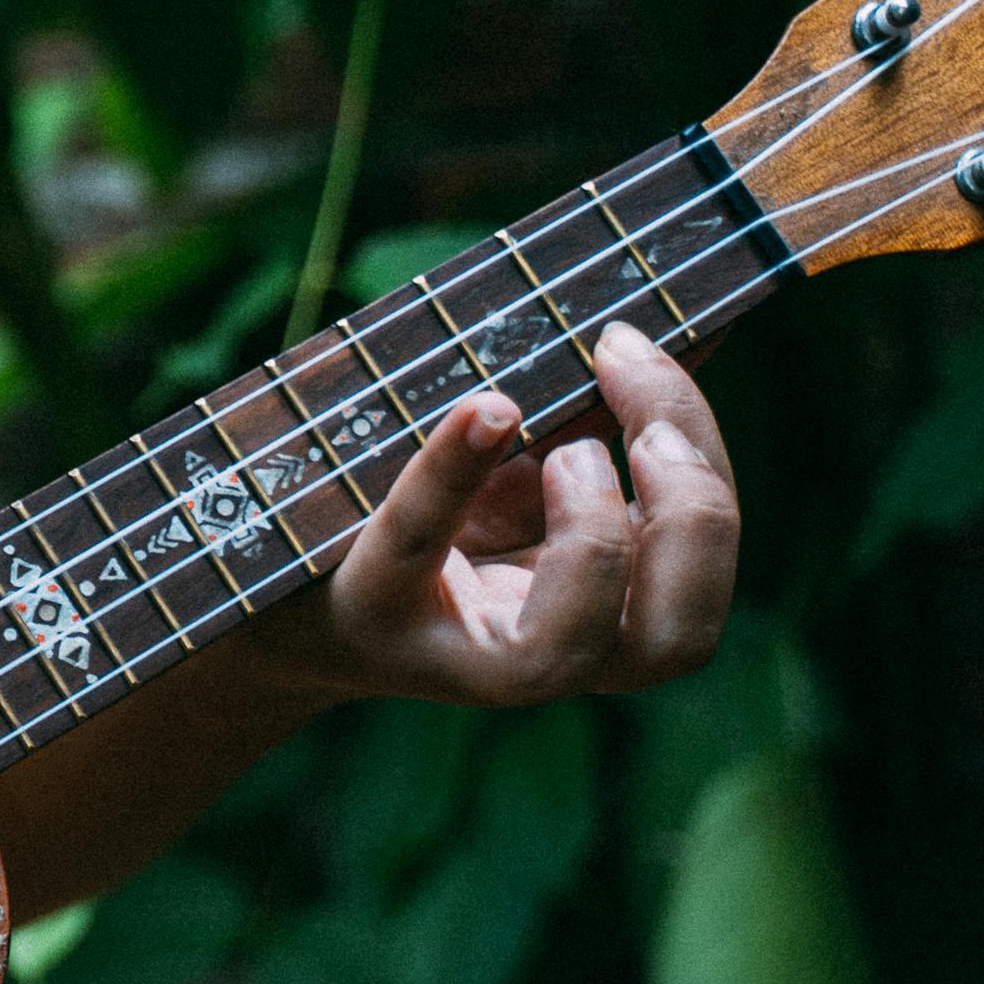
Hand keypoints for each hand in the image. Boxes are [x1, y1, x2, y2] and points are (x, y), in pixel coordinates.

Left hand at [291, 321, 739, 705]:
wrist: (276, 592)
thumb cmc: (416, 524)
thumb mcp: (516, 473)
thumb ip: (596, 416)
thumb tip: (672, 323)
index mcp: (598, 614)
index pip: (699, 578)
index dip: (707, 471)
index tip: (649, 364)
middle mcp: (542, 660)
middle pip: (676, 640)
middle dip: (692, 511)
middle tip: (642, 422)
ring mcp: (455, 654)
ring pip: (577, 650)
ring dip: (600, 535)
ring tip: (560, 453)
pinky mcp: (370, 616)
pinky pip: (416, 548)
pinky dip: (451, 474)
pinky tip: (483, 410)